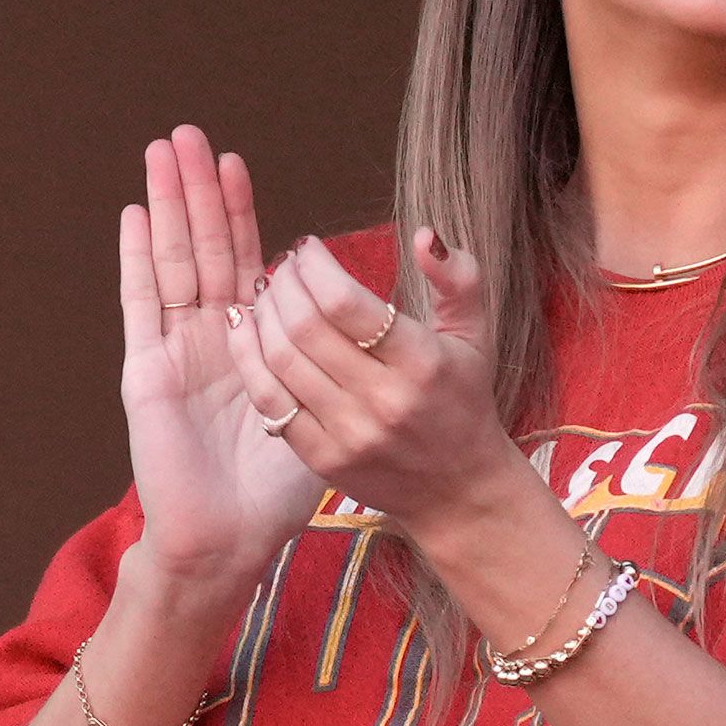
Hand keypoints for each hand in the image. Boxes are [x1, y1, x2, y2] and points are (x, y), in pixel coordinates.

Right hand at [117, 127, 326, 594]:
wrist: (228, 539)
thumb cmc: (278, 488)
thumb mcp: (332, 412)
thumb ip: (353, 364)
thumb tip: (388, 324)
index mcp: (252, 346)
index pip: (244, 263)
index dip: (239, 215)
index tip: (240, 164)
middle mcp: (209, 340)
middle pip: (202, 249)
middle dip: (197, 192)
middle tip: (191, 133)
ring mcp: (174, 351)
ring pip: (172, 262)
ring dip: (167, 206)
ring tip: (162, 151)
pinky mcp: (147, 372)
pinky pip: (142, 305)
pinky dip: (137, 259)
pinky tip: (134, 215)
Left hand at [232, 227, 513, 531]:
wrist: (459, 490)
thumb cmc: (464, 400)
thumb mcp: (476, 335)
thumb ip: (459, 278)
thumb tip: (424, 235)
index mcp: (422, 363)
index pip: (344, 302)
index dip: (314, 267)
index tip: (308, 248)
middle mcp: (383, 400)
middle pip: (305, 327)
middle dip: (284, 284)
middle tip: (284, 267)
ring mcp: (349, 434)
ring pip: (280, 360)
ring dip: (263, 315)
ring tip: (269, 294)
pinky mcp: (322, 459)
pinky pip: (270, 401)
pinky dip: (249, 359)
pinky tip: (248, 331)